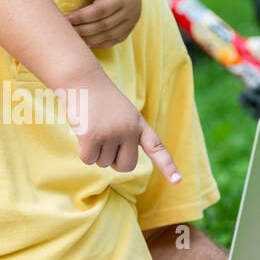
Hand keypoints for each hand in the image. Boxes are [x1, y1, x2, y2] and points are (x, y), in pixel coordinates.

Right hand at [64, 68, 180, 183]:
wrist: (82, 79)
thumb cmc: (100, 98)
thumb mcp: (122, 114)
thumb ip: (127, 136)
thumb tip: (116, 163)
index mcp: (139, 124)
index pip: (156, 148)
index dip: (167, 166)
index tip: (177, 180)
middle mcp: (129, 130)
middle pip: (126, 166)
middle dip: (113, 161)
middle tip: (104, 141)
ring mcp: (112, 133)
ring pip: (103, 163)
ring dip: (95, 151)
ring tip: (93, 127)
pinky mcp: (92, 137)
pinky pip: (88, 160)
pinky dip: (83, 151)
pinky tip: (83, 131)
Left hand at [66, 0, 142, 48]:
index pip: (102, 10)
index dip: (82, 16)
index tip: (65, 18)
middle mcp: (132, 11)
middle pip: (104, 25)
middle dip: (82, 30)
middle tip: (64, 30)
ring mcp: (131, 22)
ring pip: (108, 36)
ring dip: (88, 39)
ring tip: (70, 37)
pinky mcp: (129, 29)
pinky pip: (113, 41)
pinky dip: (98, 44)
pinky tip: (84, 43)